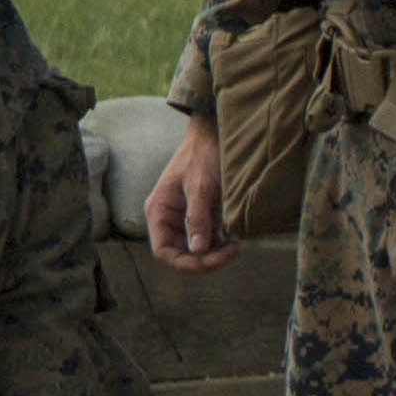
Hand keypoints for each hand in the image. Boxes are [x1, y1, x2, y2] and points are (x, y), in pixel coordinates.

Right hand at [147, 118, 231, 271]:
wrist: (213, 133)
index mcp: (159, 211)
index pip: (163, 250)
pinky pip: (207, 236)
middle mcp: (169, 217)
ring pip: (196, 247)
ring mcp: (185, 216)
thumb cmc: (202, 155)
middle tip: (231, 251)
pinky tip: (235, 237)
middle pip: (181, 252)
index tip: (211, 260)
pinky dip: (220, 241)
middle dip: (205, 258)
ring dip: (215, 251)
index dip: (185, 262)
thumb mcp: (200, 186)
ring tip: (236, 244)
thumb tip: (197, 250)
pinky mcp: (201, 213)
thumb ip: (197, 218)